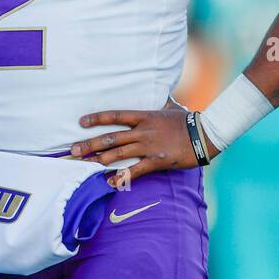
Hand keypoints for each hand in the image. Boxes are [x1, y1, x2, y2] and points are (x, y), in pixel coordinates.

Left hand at [72, 99, 213, 187]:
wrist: (205, 133)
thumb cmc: (187, 121)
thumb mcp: (171, 107)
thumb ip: (160, 103)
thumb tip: (160, 96)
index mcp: (144, 116)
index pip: (115, 116)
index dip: (97, 118)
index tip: (81, 122)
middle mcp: (143, 131)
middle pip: (111, 137)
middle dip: (90, 144)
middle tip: (73, 150)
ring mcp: (149, 146)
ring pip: (118, 153)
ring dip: (99, 160)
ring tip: (84, 164)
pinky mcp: (157, 161)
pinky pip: (135, 170)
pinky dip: (122, 177)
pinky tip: (109, 182)